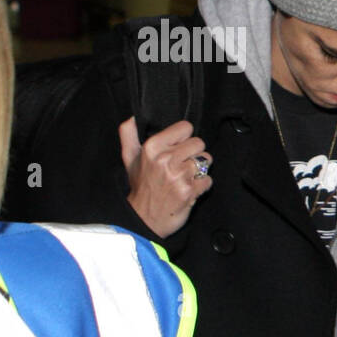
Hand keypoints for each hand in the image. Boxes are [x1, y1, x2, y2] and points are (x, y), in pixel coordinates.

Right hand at [119, 118, 211, 238]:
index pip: (185, 127)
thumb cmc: (140, 187)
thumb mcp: (129, 159)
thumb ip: (128, 135)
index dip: (184, 138)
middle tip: (182, 164)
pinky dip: (202, 185)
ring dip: (199, 169)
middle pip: (199, 143)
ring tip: (185, 176)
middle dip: (193, 153)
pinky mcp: (190, 190)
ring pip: (206, 160)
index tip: (178, 148)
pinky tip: (189, 189)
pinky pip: (208, 179)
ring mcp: (179, 175)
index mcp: (152, 147)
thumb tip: (131, 117)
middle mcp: (166, 159)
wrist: (143, 219)